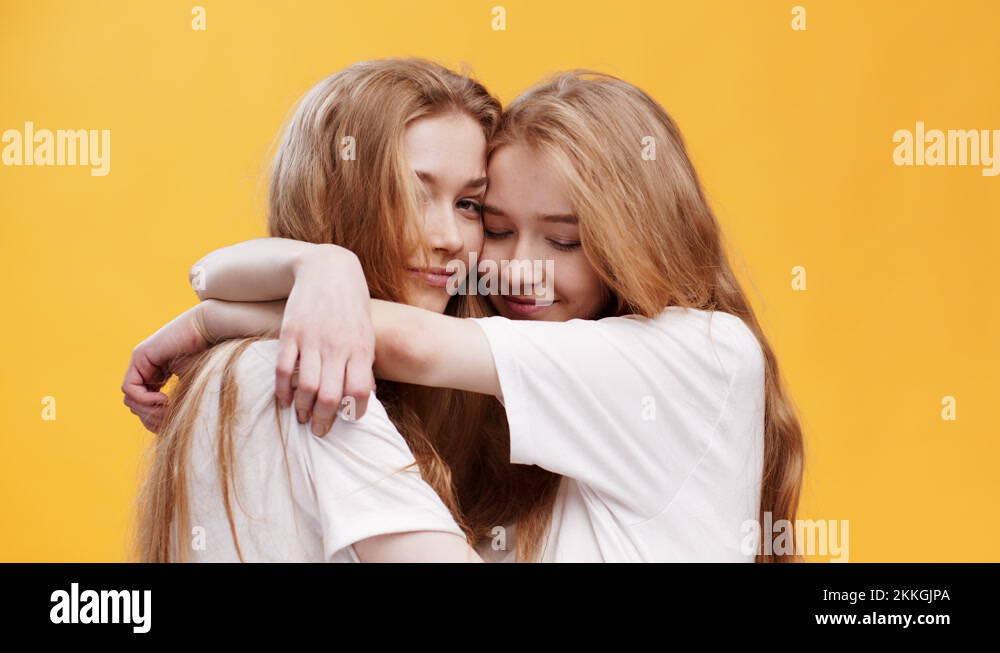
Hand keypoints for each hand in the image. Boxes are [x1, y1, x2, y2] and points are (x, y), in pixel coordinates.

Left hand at [121, 304, 211, 432]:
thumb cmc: (211, 358)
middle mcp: (146, 369)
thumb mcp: (191, 388)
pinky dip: (145, 400)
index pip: (144, 407)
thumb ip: (176, 404)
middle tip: (169, 417)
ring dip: (148, 410)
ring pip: (130, 400)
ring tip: (168, 408)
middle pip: (135, 406)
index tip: (172, 421)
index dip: (155, 420)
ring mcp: (141, 362)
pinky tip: (164, 400)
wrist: (213, 331)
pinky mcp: (140, 357)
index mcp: (157, 375)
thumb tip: (164, 428)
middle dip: (151, 418)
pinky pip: (130, 388)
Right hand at [276, 246, 374, 435]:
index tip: (348, 420)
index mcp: (360, 349)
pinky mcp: (291, 333)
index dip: (355, 412)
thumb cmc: (351, 305)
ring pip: (307, 387)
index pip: (360, 392)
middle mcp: (337, 347)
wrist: (329, 269)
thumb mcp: (366, 332)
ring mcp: (312, 340)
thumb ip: (364, 363)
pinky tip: (283, 401)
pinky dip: (282, 390)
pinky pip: (284, 369)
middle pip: (332, 397)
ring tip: (302, 418)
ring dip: (303, 409)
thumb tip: (364, 395)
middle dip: (324, 420)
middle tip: (319, 429)